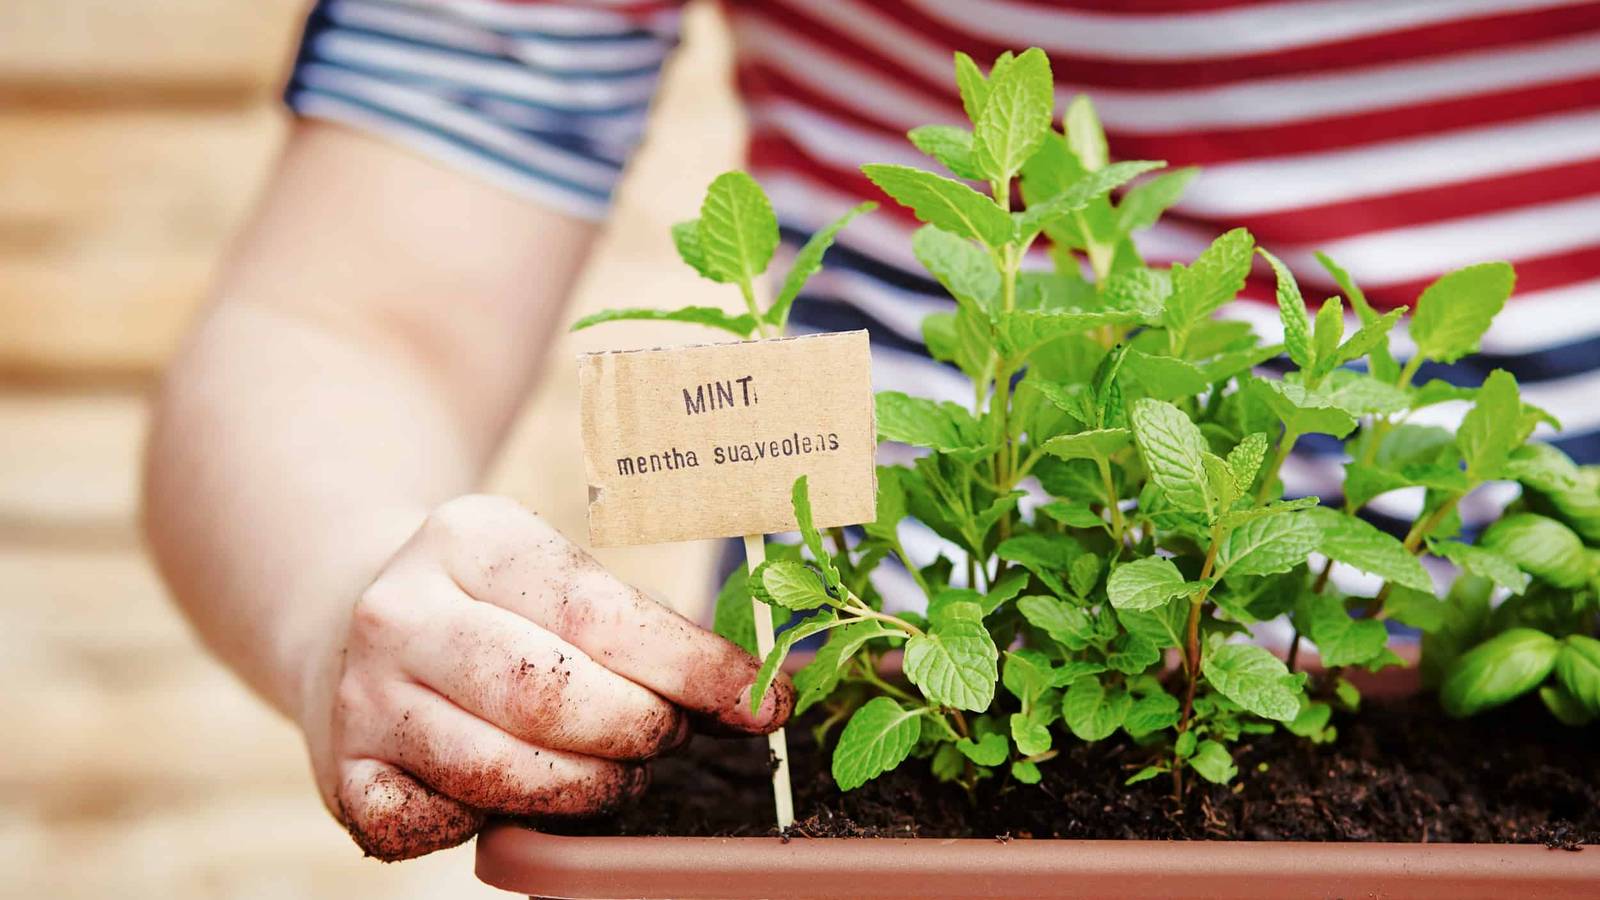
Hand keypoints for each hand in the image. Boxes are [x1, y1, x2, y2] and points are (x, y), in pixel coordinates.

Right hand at [297, 495, 791, 859]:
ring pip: (500, 771)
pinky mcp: (344, 776)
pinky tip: (516, 791)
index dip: (692, 669)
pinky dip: (495, 822)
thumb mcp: (554, 577)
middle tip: (669, 736)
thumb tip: (758, 698)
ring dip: (586, 788)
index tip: (760, 702)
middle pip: (548, 694)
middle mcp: (401, 612)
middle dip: (638, 730)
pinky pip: (439, 827)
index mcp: (470, 538)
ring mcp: (362, 698)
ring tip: (615, 772)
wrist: (345, 615)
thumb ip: (645, 630)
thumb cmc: (494, 604)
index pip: (600, 613)